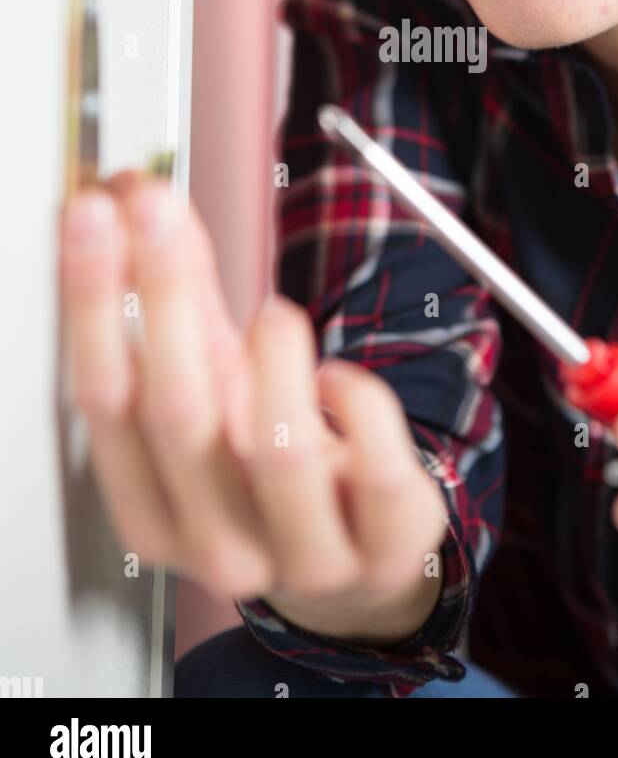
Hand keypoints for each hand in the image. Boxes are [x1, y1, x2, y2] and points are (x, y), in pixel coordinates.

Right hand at [58, 173, 447, 636]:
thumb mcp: (218, 386)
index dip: (94, 299)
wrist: (357, 557)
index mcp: (153, 513)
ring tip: (275, 318)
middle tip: (156, 208)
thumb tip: (136, 200)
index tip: (93, 215)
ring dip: (277, 350)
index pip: (104, 403)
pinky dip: (358, 395)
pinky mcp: (385, 540)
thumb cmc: (269, 469)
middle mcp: (218, 545)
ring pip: (278, 447)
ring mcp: (305, 553)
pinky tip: (337, 381)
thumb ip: (179, 300)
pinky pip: (373, 456)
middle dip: (160, 293)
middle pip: (177, 414)